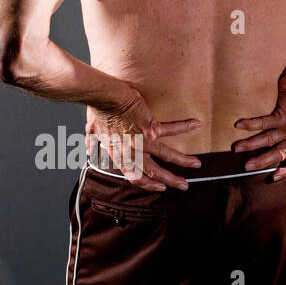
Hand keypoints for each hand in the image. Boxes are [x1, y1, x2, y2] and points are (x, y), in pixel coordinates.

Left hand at [86, 90, 201, 190]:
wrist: (105, 97)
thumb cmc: (98, 111)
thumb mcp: (92, 131)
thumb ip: (93, 143)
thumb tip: (88, 150)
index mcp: (119, 155)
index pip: (134, 176)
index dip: (148, 184)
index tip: (160, 187)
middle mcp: (132, 152)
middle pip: (154, 171)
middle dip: (171, 180)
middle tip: (184, 185)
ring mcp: (142, 141)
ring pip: (167, 155)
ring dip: (183, 161)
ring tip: (197, 164)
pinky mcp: (150, 127)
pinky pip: (171, 129)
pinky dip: (184, 127)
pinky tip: (196, 124)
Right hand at [233, 72, 285, 179]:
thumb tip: (271, 144)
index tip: (274, 177)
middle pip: (278, 154)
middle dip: (260, 162)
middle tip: (246, 167)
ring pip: (268, 140)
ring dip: (250, 145)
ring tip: (236, 148)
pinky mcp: (285, 116)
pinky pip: (264, 124)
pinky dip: (250, 125)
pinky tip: (239, 125)